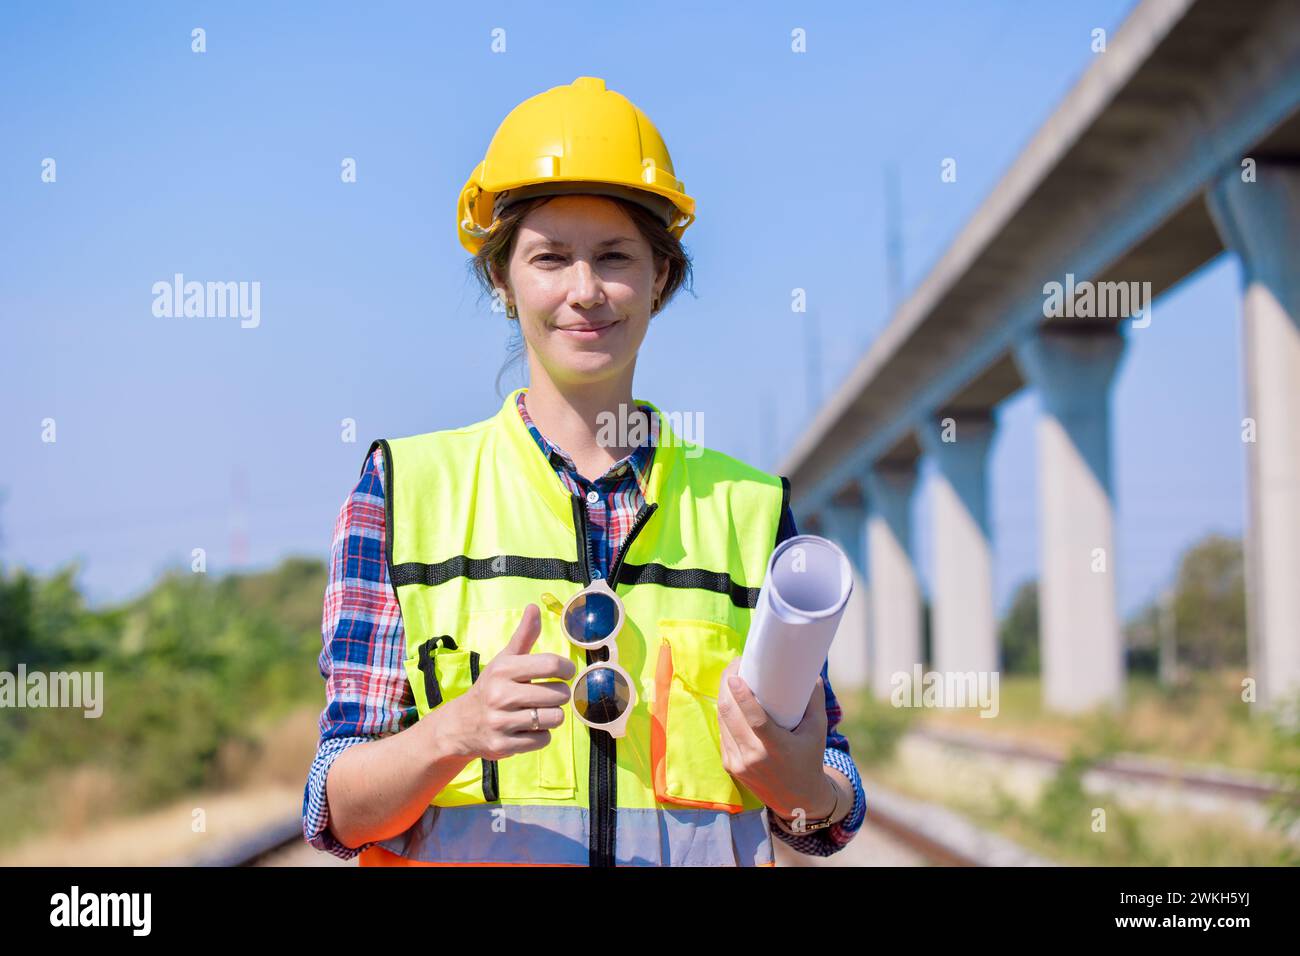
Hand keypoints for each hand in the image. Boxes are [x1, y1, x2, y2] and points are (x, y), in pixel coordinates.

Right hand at [440, 605, 576, 760]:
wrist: (460, 724)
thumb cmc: (491, 687)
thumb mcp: (504, 660)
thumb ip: (524, 636)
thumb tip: (535, 606)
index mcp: (503, 669)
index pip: (552, 665)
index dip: (566, 669)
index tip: (564, 672)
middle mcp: (501, 695)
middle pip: (558, 694)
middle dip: (559, 695)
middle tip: (546, 695)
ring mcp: (501, 722)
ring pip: (554, 718)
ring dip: (552, 716)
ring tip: (538, 712)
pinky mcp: (504, 746)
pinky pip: (544, 740)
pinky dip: (541, 736)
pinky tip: (527, 729)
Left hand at [716, 659, 834, 820]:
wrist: (797, 800)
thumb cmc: (810, 760)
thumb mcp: (818, 732)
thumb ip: (815, 703)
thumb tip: (814, 675)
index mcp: (776, 749)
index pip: (755, 720)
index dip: (742, 696)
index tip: (736, 674)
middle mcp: (753, 757)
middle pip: (731, 715)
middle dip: (726, 686)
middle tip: (735, 666)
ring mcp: (738, 763)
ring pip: (722, 722)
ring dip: (723, 697)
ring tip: (731, 677)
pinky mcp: (730, 766)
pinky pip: (722, 733)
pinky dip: (724, 714)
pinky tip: (727, 699)